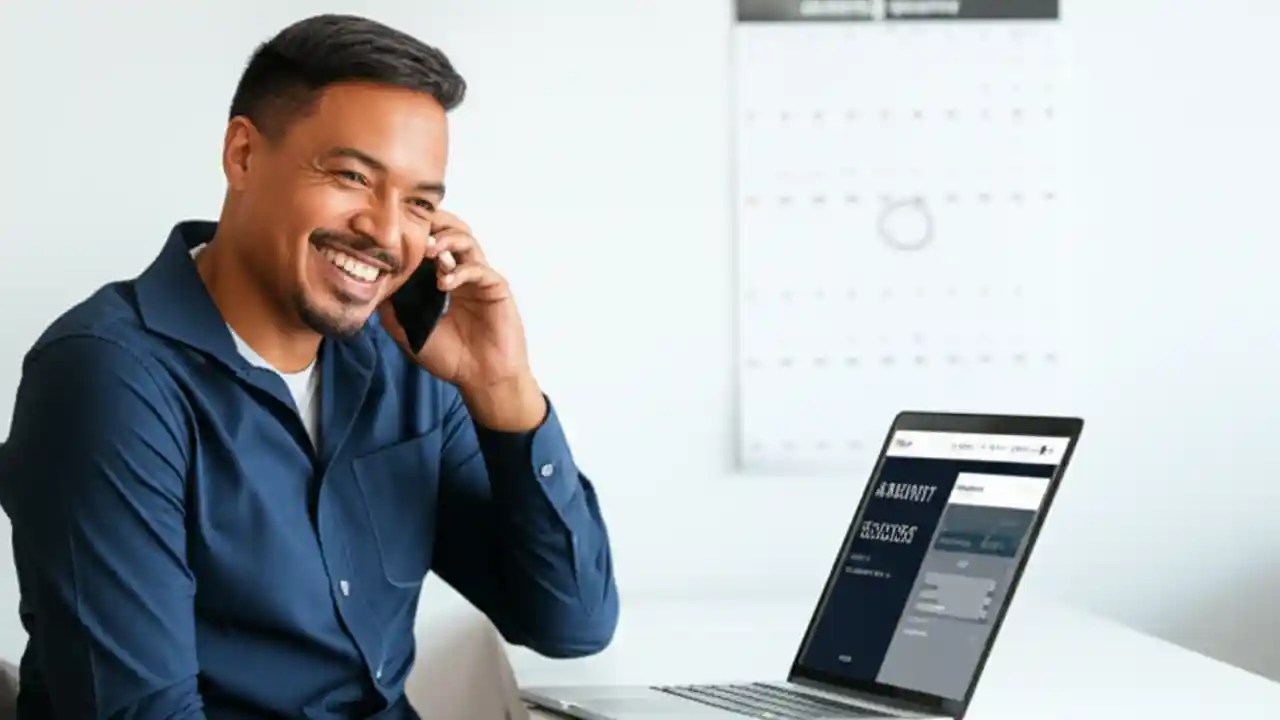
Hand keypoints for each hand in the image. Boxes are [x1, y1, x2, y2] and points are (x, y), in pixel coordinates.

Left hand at [378, 211, 546, 430]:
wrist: (482, 380)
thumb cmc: (451, 358)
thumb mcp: (410, 332)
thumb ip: (392, 310)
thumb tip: (371, 286)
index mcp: (443, 279)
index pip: (431, 244)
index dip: (416, 232)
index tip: (393, 229)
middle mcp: (463, 273)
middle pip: (452, 231)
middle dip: (434, 224)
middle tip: (414, 228)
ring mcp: (480, 279)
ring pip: (467, 242)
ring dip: (447, 240)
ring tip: (430, 249)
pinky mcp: (496, 288)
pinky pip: (479, 269)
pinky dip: (461, 271)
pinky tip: (445, 283)